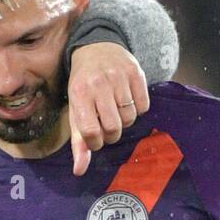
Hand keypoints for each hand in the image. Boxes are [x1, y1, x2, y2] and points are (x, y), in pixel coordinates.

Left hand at [67, 43, 150, 175]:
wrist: (96, 48)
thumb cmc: (83, 86)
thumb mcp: (75, 110)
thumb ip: (78, 142)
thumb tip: (79, 171)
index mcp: (79, 94)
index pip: (91, 132)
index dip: (95, 142)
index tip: (95, 138)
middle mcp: (99, 84)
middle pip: (114, 128)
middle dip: (111, 134)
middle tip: (106, 126)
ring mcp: (119, 77)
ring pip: (130, 118)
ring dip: (124, 121)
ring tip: (115, 111)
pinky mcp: (136, 72)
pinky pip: (144, 106)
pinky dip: (137, 109)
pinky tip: (127, 100)